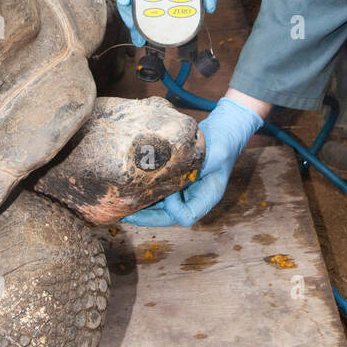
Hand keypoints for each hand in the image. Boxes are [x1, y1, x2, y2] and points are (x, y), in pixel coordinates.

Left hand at [123, 95, 263, 226]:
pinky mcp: (175, 179)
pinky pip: (159, 192)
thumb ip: (197, 168)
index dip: (174, 208)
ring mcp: (184, 190)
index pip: (187, 216)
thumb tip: (174, 179)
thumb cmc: (223, 142)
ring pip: (161, 207)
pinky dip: (145, 193)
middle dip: (147, 217)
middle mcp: (194, 198)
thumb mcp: (215, 154)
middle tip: (126, 214)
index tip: (170, 190)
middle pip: (169, 217)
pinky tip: (130, 189)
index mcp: (207, 197)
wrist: (223, 129)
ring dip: (143, 207)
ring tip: (123, 205)